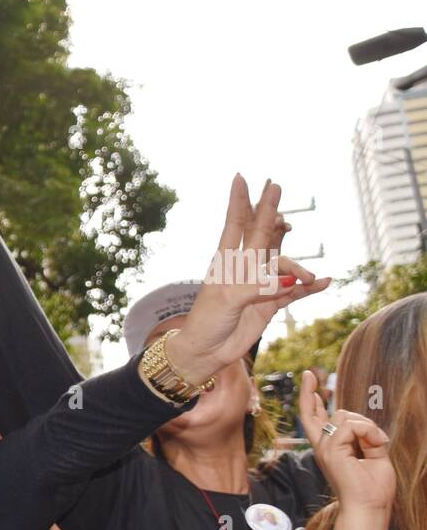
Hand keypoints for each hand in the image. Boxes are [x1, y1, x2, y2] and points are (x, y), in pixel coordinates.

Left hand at [166, 177, 330, 384]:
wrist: (205, 352)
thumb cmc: (208, 321)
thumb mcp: (228, 300)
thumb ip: (256, 287)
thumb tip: (286, 283)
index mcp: (226, 261)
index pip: (236, 225)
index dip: (240, 202)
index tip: (241, 178)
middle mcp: (243, 268)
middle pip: (261, 234)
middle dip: (269, 211)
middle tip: (275, 185)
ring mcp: (258, 285)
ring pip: (283, 265)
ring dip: (298, 269)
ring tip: (309, 278)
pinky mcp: (269, 305)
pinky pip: (294, 292)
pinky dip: (308, 288)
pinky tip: (324, 283)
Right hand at [296, 370, 395, 515]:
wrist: (369, 508)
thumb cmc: (374, 489)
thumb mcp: (376, 455)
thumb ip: (368, 437)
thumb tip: (363, 425)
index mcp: (332, 449)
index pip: (318, 420)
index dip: (314, 400)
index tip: (311, 381)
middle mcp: (323, 447)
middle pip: (311, 413)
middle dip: (309, 392)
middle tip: (308, 374)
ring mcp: (324, 448)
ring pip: (344, 415)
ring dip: (367, 426)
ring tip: (377, 444)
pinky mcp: (330, 451)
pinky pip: (351, 425)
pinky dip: (369, 432)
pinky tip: (376, 444)